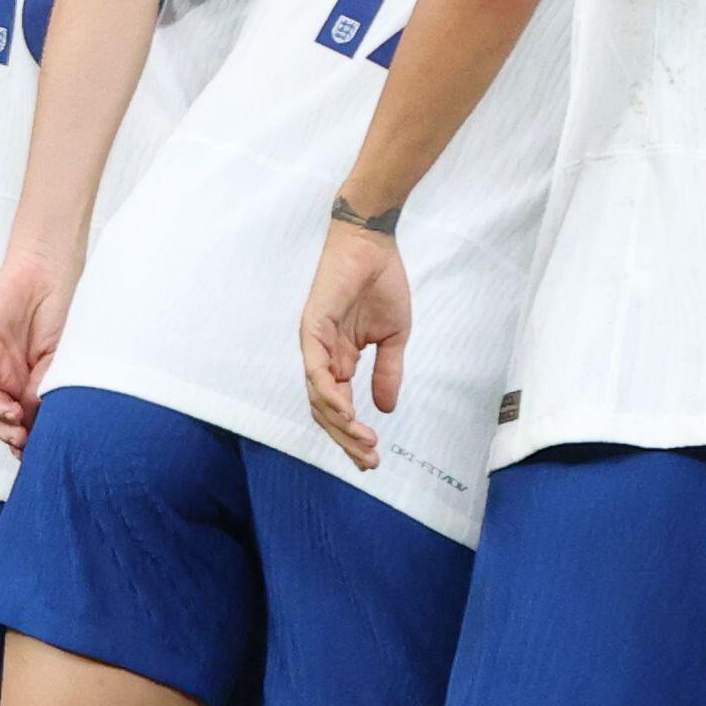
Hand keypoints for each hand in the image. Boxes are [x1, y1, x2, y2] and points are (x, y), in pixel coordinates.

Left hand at [0, 244, 73, 452]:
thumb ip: (43, 390)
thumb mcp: (60, 360)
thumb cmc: (63, 312)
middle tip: (21, 440)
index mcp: (31, 384)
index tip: (31, 453)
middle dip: (7, 434)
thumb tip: (33, 424)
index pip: (21, 420)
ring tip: (12, 413)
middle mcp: (9, 378)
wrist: (50, 274)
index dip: (23, 440)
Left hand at [299, 218, 413, 469]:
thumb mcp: (393, 338)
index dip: (353, 435)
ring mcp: (315, 345)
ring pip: (319, 398)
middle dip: (346, 440)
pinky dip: (328, 394)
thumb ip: (388, 373)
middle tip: (369, 460)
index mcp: (340, 360)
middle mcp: (322, 357)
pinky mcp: (312, 329)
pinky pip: (316, 371)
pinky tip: (346, 412)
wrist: (373, 245)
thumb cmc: (381, 284)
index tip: (373, 458)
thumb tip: (387, 409)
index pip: (339, 407)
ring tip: (363, 442)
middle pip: (326, 411)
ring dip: (340, 424)